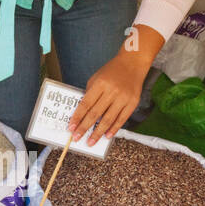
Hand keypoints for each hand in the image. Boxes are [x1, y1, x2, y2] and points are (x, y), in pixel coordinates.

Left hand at [69, 25, 162, 142]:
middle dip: (84, 127)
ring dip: (98, 132)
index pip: (86, 104)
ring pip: (108, 119)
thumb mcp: (96, 78)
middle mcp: (112, 91)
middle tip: (77, 138)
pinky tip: (106, 136)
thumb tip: (82, 114)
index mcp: (100, 84)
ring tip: (91, 142)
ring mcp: (123, 98)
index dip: (77, 117)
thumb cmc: (112, 71)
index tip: (71, 127)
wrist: (133, 63)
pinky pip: (121, 119)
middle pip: (95, 114)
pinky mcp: (133, 103)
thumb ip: (90, 94)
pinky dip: (113, 129)